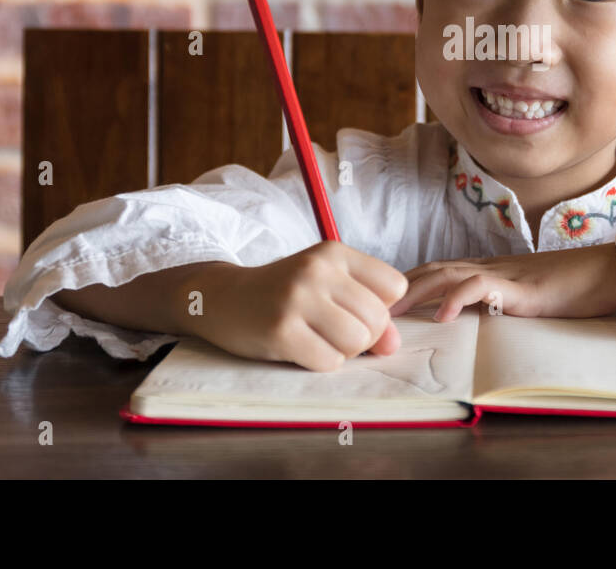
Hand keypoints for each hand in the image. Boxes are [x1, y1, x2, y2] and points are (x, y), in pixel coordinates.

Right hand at [186, 241, 407, 371]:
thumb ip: (367, 311)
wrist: (220, 298)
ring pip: (356, 342)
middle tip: (331, 330)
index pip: (395, 287)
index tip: (352, 310)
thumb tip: (394, 346)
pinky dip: (320, 362)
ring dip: (342, 351)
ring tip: (318, 339)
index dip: (381, 308)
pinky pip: (328, 361)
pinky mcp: (280, 330)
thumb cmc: (284, 294)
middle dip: (363, 336)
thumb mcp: (328, 288)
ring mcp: (297, 299)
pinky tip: (300, 348)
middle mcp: (317, 270)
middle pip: (377, 320)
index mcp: (335, 253)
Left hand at [388, 243, 615, 321]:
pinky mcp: (519, 288)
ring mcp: (503, 274)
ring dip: (416, 292)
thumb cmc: (572, 286)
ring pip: (448, 274)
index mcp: (489, 269)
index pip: (438, 269)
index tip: (383, 301)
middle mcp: (489, 266)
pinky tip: (443, 315)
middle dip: (399, 288)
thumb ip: (497, 300)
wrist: (608, 272)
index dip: (409, 282)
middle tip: (371, 309)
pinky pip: (481, 287)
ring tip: (392, 312)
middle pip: (432, 269)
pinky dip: (458, 298)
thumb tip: (470, 316)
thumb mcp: (524, 296)